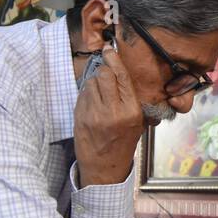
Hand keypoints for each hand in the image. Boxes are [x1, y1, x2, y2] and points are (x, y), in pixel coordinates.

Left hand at [73, 43, 142, 186]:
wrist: (104, 168)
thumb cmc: (123, 144)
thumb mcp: (137, 123)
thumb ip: (129, 99)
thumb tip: (119, 71)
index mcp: (131, 111)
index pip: (122, 77)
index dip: (114, 59)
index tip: (108, 48)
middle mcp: (113, 111)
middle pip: (104, 74)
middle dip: (104, 70)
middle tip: (105, 74)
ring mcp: (94, 114)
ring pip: (90, 82)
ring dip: (94, 82)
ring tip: (99, 95)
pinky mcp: (80, 117)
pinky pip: (82, 94)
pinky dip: (86, 94)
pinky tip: (91, 104)